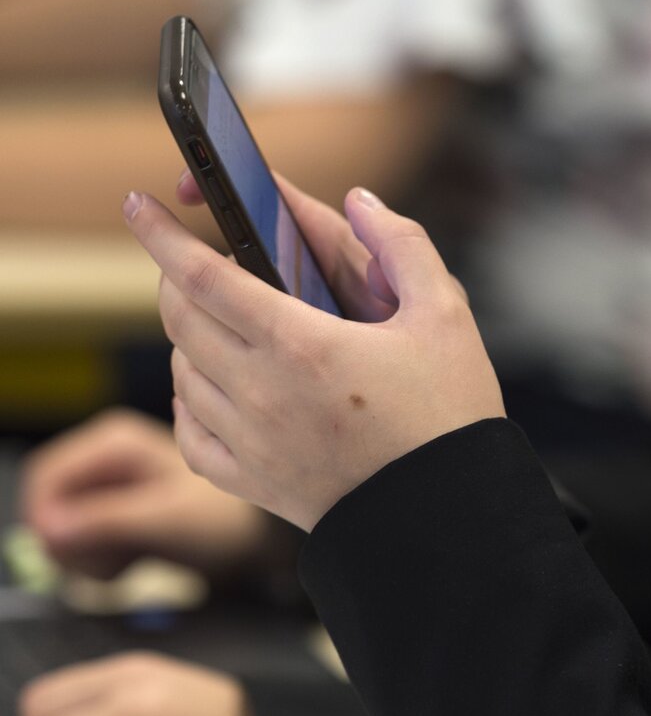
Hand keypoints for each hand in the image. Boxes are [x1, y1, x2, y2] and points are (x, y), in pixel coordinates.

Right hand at [22, 409, 270, 581]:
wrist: (255, 536)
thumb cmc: (224, 517)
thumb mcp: (167, 518)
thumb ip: (107, 520)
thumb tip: (49, 527)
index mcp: (116, 442)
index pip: (46, 474)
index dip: (45, 516)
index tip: (62, 551)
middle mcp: (106, 458)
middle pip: (49, 503)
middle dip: (69, 541)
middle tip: (109, 560)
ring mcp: (108, 486)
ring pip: (61, 529)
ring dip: (86, 555)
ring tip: (130, 557)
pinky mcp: (113, 513)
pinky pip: (80, 542)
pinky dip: (98, 560)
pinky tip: (132, 559)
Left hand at [126, 179, 504, 530]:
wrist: (448, 513)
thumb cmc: (449, 414)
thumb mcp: (445, 314)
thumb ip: (402, 245)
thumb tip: (359, 201)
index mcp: (302, 344)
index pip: (204, 276)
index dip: (161, 236)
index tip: (137, 206)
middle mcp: (261, 391)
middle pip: (181, 318)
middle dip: (176, 278)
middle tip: (202, 261)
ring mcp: (249, 441)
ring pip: (182, 371)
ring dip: (190, 335)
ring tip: (228, 323)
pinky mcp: (250, 482)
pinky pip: (189, 433)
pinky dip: (190, 401)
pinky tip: (212, 387)